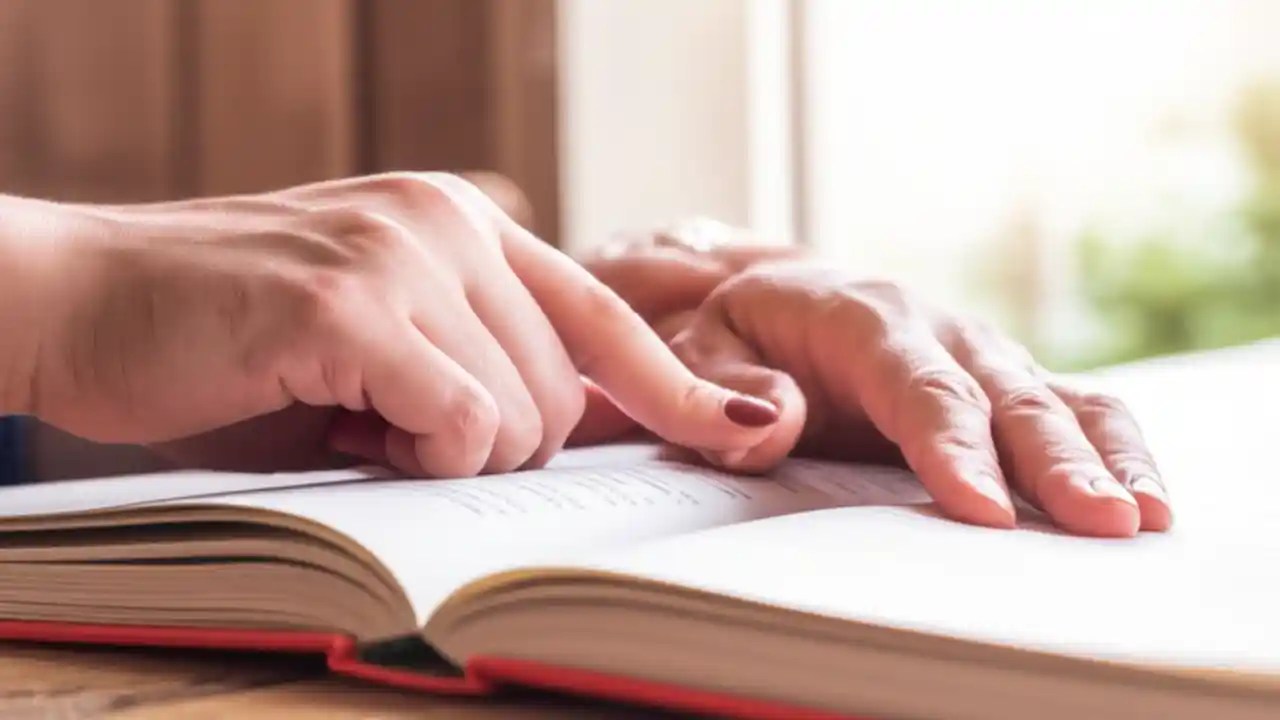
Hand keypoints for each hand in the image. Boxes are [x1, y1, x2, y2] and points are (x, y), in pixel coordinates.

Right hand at [9, 175, 779, 474]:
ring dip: (444, 451)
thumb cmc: (233, 334)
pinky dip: (412, 453)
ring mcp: (402, 254)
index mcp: (463, 222)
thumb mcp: (378, 334)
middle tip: (390, 423)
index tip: (745, 427)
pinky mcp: (349, 303)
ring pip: (518, 414)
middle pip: (563, 389)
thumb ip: (472, 354)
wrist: (84, 298)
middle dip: (495, 442)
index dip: (676, 384)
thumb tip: (568, 418)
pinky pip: (457, 423)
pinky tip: (337, 416)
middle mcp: (448, 220)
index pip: (601, 314)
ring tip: (351, 412)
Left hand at [594, 260, 1171, 537]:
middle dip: (1051, 460)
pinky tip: (1142, 499)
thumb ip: (722, 386)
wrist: (776, 299)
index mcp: (860, 314)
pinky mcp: (999, 382)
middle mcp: (935, 329)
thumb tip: (766, 423)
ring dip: (1100, 457)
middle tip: (1098, 522)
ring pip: (1053, 399)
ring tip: (1140, 519)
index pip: (914, 385)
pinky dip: (1112, 448)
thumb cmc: (738, 331)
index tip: (980, 508)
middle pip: (1003, 395)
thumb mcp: (702, 347)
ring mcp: (977, 354)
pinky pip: (1070, 407)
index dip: (951, 445)